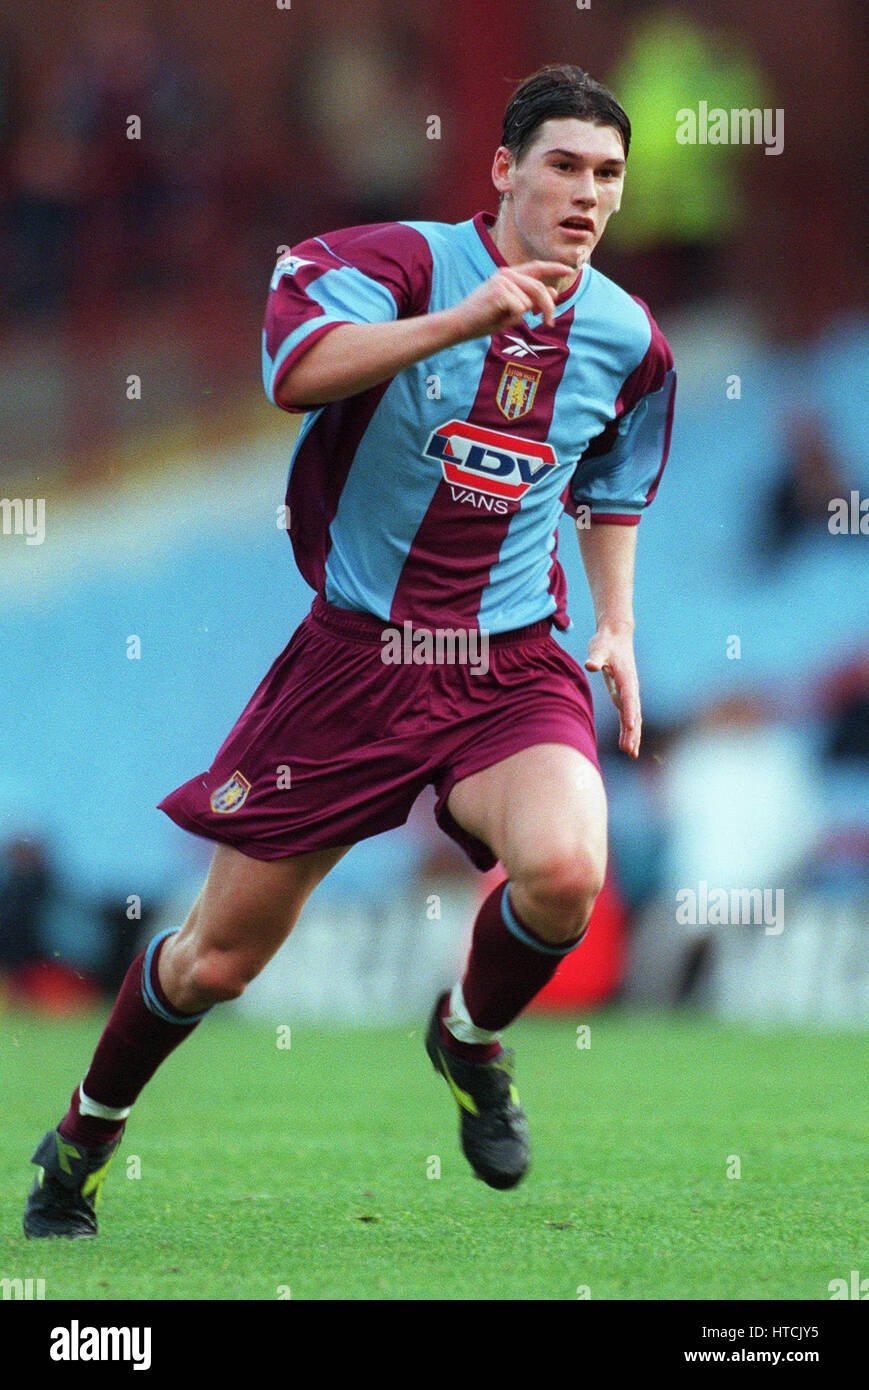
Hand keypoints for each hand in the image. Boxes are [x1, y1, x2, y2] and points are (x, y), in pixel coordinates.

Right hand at [450, 261, 575, 340]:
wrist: (460, 324)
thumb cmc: (484, 319)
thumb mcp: (512, 309)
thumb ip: (531, 299)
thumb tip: (553, 292)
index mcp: (508, 274)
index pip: (537, 267)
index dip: (554, 268)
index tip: (570, 270)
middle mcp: (506, 274)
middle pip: (539, 288)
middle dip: (548, 307)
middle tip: (549, 323)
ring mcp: (503, 281)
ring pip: (529, 301)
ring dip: (521, 316)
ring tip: (503, 319)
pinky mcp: (500, 292)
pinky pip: (520, 309)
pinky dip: (512, 319)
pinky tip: (497, 319)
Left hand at [585, 625, 641, 757]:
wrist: (616, 636)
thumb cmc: (606, 642)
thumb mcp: (598, 648)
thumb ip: (595, 658)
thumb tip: (590, 665)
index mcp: (627, 678)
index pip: (629, 698)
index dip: (629, 713)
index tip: (630, 727)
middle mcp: (631, 689)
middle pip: (634, 713)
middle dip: (633, 732)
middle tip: (630, 750)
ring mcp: (628, 694)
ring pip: (633, 718)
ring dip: (633, 736)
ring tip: (631, 754)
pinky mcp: (623, 696)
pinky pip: (627, 717)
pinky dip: (628, 731)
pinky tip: (626, 745)